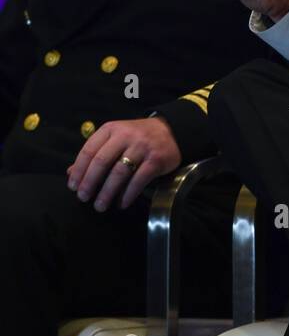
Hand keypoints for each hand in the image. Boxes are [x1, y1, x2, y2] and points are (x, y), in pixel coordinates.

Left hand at [66, 117, 181, 210]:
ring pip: (119, 172)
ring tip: (100, 205)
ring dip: (107, 192)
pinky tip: (121, 204)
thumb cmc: (137, 138)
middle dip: (90, 182)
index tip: (73, 186)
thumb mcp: (114, 139)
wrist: (170, 132)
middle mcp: (125, 135)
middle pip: (102, 161)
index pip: (89, 150)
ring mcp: (142, 147)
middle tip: (83, 198)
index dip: (79, 170)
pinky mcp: (156, 159)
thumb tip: (71, 173)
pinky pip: (138, 180)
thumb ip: (94, 154)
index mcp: (110, 129)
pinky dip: (128, 194)